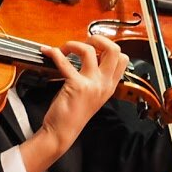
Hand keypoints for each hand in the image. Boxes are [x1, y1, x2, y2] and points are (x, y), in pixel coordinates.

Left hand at [39, 36, 129, 154]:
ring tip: (63, 50)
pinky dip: (54, 53)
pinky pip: (65, 62)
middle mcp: (104, 84)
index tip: (94, 47)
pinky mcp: (76, 86)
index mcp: (109, 86)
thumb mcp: (92, 95)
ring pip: (89, 50)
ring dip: (73, 44)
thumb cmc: (73, 114)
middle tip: (83, 43)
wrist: (62, 132)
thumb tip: (88, 57)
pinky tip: (48, 52)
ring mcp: (92, 84)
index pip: (123, 58)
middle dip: (97, 39)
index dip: (108, 47)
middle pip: (114, 49)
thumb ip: (95, 79)